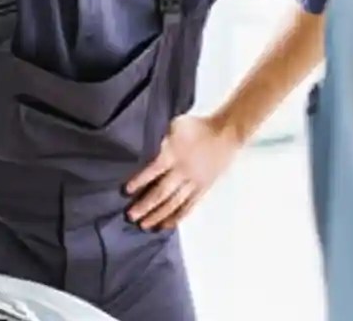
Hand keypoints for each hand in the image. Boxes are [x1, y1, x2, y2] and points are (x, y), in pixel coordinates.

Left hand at [124, 114, 242, 230]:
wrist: (225, 133)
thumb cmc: (198, 127)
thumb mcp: (175, 126)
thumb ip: (161, 139)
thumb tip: (145, 149)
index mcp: (174, 153)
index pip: (153, 170)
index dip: (139, 181)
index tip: (126, 191)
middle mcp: (183, 170)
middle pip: (162, 192)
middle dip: (145, 205)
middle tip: (131, 216)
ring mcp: (194, 182)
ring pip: (174, 203)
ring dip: (158, 215)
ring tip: (145, 225)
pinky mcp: (203, 188)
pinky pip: (189, 206)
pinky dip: (177, 217)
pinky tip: (166, 225)